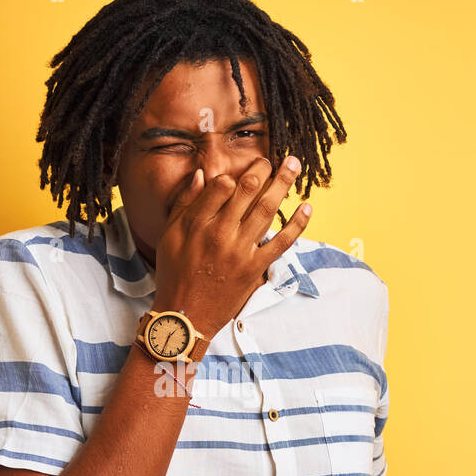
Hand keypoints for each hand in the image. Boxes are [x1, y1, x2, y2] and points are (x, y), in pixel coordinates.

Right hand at [150, 154, 311, 337]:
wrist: (185, 316)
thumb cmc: (174, 274)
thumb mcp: (169, 236)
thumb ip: (185, 203)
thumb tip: (203, 175)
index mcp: (196, 223)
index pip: (222, 186)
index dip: (237, 173)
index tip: (246, 168)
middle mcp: (219, 233)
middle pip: (247, 191)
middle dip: (263, 169)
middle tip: (274, 158)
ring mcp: (238, 251)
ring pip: (265, 210)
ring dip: (283, 184)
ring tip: (293, 165)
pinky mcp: (254, 269)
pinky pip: (280, 242)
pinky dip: (296, 225)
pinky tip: (306, 208)